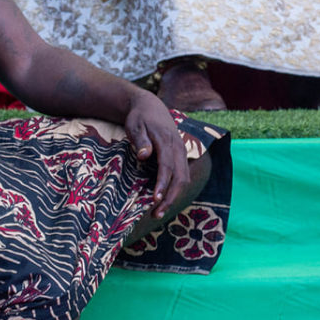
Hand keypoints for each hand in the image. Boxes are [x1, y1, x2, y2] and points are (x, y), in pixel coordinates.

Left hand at [123, 90, 191, 216]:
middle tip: (156, 214)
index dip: (162, 184)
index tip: (154, 200)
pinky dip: (176, 189)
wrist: (150, 105)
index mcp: (167, 141)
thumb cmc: (139, 117)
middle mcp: (178, 147)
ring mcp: (181, 151)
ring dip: (174, 196)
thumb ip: (140, 140)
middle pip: (181, 177)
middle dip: (171, 197)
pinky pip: (183, 175)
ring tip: (158, 212)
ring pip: (184, 178)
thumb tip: (143, 155)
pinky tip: (165, 199)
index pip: (167, 167)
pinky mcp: (180, 155)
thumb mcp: (135, 125)